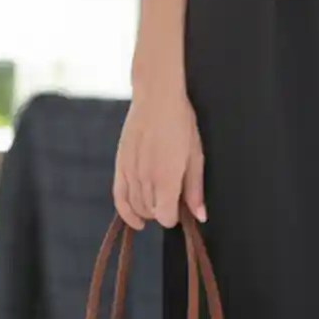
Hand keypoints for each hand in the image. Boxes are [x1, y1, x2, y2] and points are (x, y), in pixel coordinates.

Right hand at [113, 88, 205, 229]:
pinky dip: (126, 212)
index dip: (174, 217)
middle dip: (163, 212)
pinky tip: (136, 220)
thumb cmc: (181, 124)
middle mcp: (145, 179)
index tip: (180, 211)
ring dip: (148, 210)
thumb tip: (199, 216)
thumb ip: (194, 190)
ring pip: (136, 206)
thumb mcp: (195, 156)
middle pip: (151, 212)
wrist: (156, 99)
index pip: (165, 217)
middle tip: (172, 202)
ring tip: (158, 202)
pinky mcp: (120, 165)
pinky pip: (119, 197)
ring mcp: (130, 173)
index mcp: (166, 178)